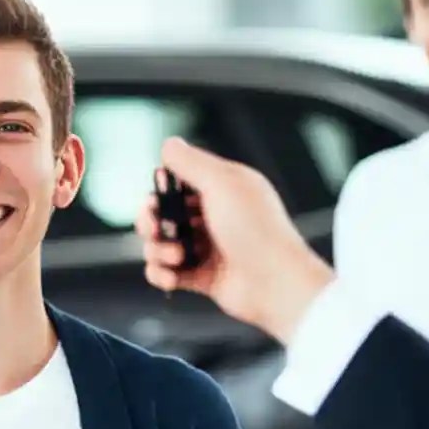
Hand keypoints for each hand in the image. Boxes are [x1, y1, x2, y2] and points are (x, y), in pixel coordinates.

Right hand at [135, 137, 334, 343]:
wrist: (277, 283)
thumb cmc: (256, 230)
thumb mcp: (222, 183)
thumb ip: (190, 162)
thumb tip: (168, 144)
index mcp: (224, 188)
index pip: (179, 180)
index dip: (161, 189)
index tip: (157, 197)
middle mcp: (215, 215)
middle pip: (164, 213)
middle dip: (151, 221)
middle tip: (155, 228)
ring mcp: (209, 247)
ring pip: (162, 243)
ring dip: (158, 250)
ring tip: (176, 256)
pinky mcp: (204, 276)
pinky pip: (168, 272)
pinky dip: (162, 274)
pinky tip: (170, 276)